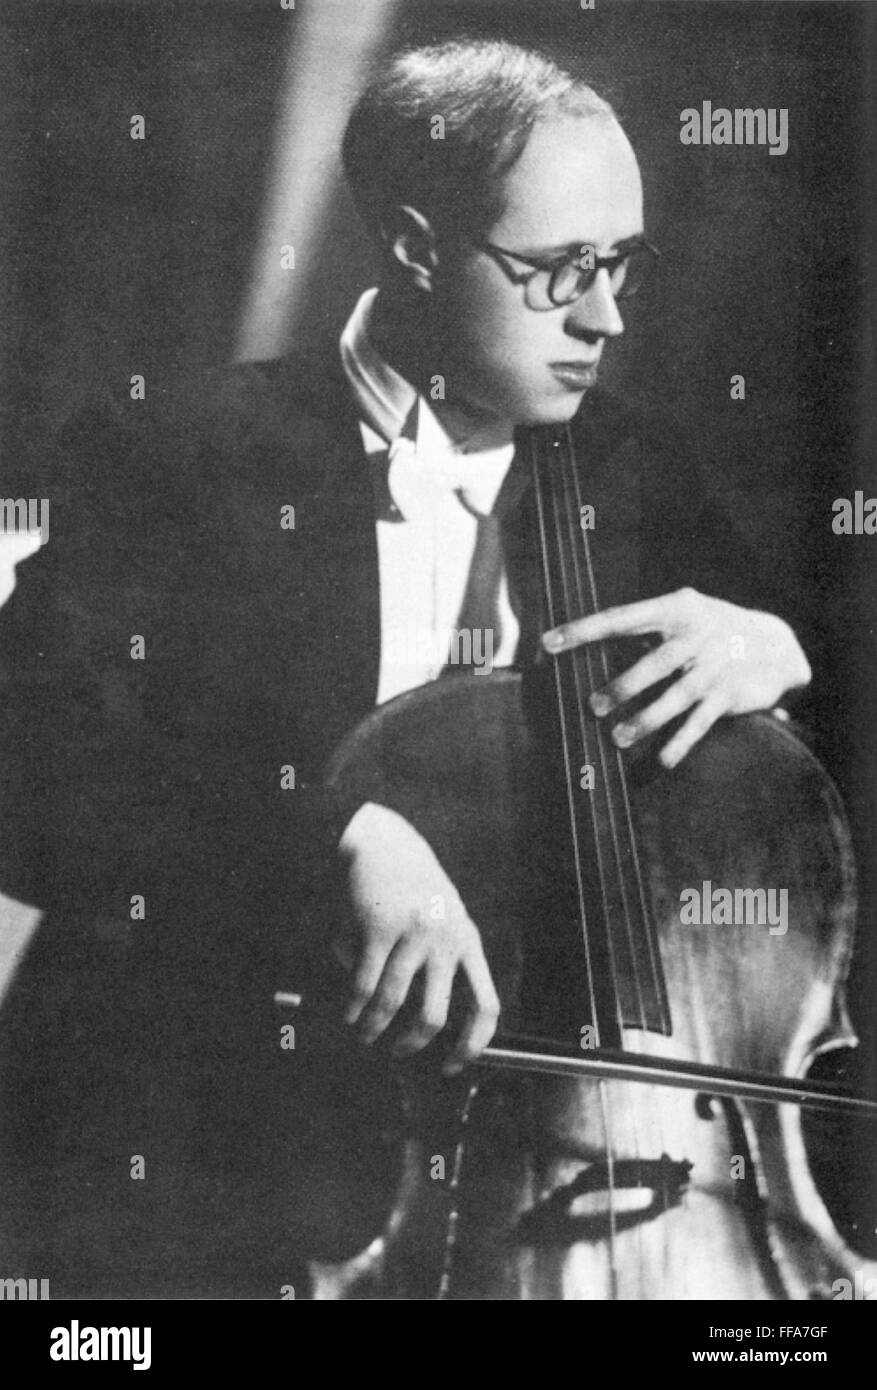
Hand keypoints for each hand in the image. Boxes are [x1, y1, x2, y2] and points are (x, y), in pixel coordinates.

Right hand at [335, 801, 499, 1073]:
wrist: (384, 841)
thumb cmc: (414, 886)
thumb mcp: (446, 917)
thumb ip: (447, 960)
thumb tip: (430, 1024)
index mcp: (468, 941)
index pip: (486, 1006)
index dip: (472, 1045)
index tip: (451, 1065)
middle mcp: (445, 939)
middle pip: (433, 1016)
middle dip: (411, 1044)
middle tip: (397, 1053)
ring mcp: (412, 934)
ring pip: (390, 1003)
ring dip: (372, 1028)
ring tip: (362, 1034)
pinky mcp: (378, 928)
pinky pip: (363, 983)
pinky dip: (353, 1006)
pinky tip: (348, 1014)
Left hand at [542, 587, 810, 768]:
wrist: (778, 645)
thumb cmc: (710, 630)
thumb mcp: (683, 614)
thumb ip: (644, 627)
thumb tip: (588, 650)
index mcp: (675, 609)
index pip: (621, 618)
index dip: (583, 631)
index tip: (547, 644)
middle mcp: (697, 635)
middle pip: (655, 662)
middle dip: (624, 686)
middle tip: (594, 706)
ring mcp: (716, 667)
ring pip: (676, 697)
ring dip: (646, 720)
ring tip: (618, 739)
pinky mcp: (731, 695)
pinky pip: (701, 723)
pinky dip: (680, 743)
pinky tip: (661, 761)